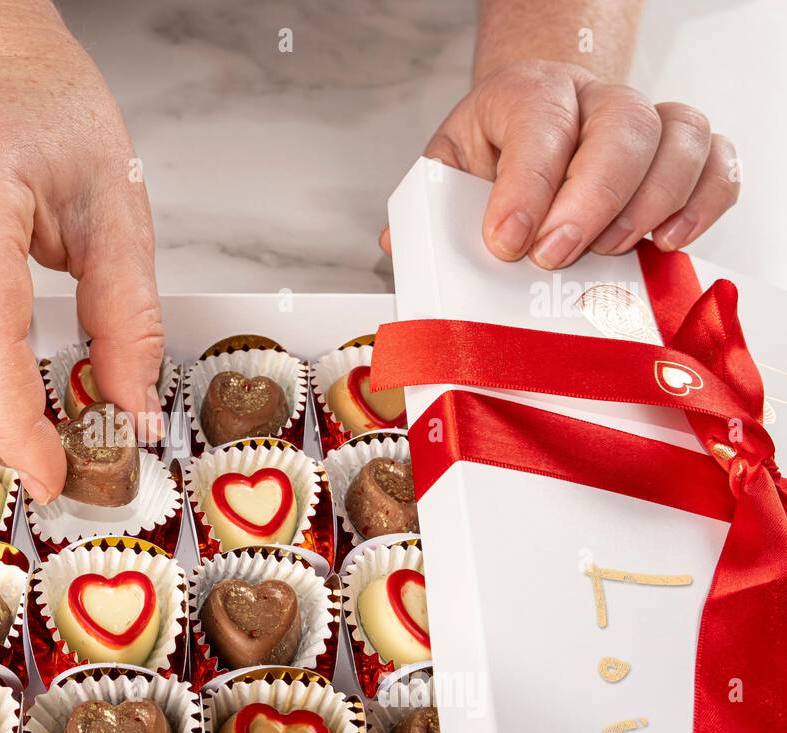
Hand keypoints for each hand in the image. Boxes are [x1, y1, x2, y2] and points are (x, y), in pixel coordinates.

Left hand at [382, 59, 738, 267]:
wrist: (533, 132)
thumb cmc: (492, 159)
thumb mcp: (447, 172)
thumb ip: (427, 206)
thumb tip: (397, 241)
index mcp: (528, 94)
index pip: (539, 122)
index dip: (526, 185)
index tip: (506, 242)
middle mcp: (595, 98)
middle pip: (621, 127)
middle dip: (589, 200)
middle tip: (553, 256)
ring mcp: (646, 121)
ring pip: (678, 138)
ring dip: (648, 204)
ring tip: (608, 253)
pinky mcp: (682, 153)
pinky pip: (717, 163)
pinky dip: (704, 202)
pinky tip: (668, 241)